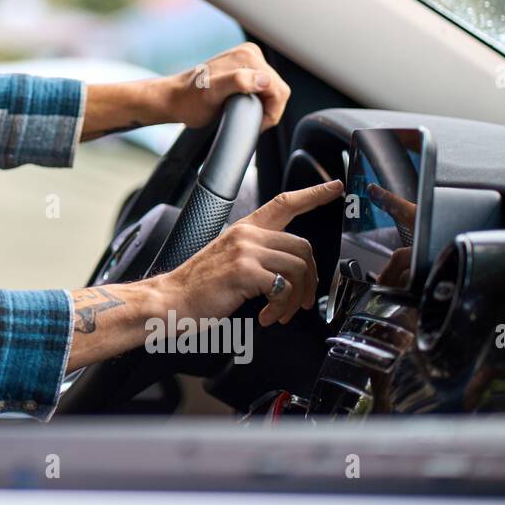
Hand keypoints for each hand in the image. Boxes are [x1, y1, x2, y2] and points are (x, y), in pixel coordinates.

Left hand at [81, 44, 290, 140]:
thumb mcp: (212, 94)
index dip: (271, 112)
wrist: (174, 98)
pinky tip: (242, 105)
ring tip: (242, 113)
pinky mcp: (244, 66)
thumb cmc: (189, 101)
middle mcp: (249, 53)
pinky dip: (257, 99)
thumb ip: (238, 82)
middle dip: (268, 109)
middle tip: (248, 122)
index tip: (254, 123)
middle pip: (277, 88)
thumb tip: (263, 80)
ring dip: (262, 105)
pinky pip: (262, 86)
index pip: (278, 89)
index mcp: (247, 56)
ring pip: (271, 88)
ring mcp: (247, 58)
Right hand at [154, 179, 343, 327]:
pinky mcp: (244, 272)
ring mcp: (245, 251)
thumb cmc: (197, 287)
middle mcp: (246, 235)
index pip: (284, 203)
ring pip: (298, 268)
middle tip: (301, 301)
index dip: (314, 194)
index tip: (335, 187)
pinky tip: (267, 316)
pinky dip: (281, 308)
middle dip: (310, 280)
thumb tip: (287, 270)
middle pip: (303, 246)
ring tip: (281, 313)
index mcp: (244, 230)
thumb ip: (256, 255)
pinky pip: (283, 288)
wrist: (170, 300)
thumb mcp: (228, 260)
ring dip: (296, 298)